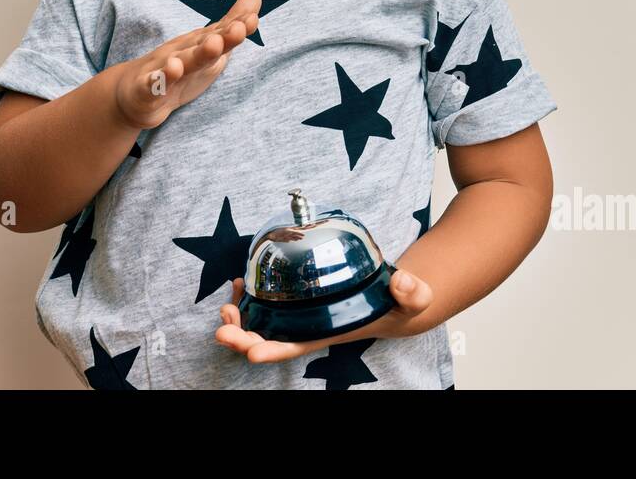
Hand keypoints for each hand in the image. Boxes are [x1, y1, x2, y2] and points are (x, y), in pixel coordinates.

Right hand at [113, 0, 260, 129]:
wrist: (134, 94)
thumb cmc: (179, 66)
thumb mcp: (210, 45)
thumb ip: (233, 22)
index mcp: (199, 45)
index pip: (221, 34)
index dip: (238, 27)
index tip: (254, 17)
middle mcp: (182, 52)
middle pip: (205, 45)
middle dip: (223, 37)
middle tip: (240, 28)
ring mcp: (164, 69)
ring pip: (181, 62)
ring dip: (198, 54)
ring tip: (213, 45)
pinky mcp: (147, 88)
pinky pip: (154, 83)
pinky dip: (163, 77)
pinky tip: (173, 69)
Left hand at [215, 267, 433, 362]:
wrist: (394, 297)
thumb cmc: (398, 304)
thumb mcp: (412, 298)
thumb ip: (412, 293)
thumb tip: (402, 282)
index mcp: (327, 332)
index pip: (295, 346)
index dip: (272, 350)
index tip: (250, 352)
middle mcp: (308, 326)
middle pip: (266, 339)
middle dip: (240, 336)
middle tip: (223, 321)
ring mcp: (299, 312)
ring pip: (258, 323)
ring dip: (238, 317)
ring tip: (228, 301)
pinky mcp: (296, 297)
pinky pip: (263, 302)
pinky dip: (248, 295)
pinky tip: (241, 282)